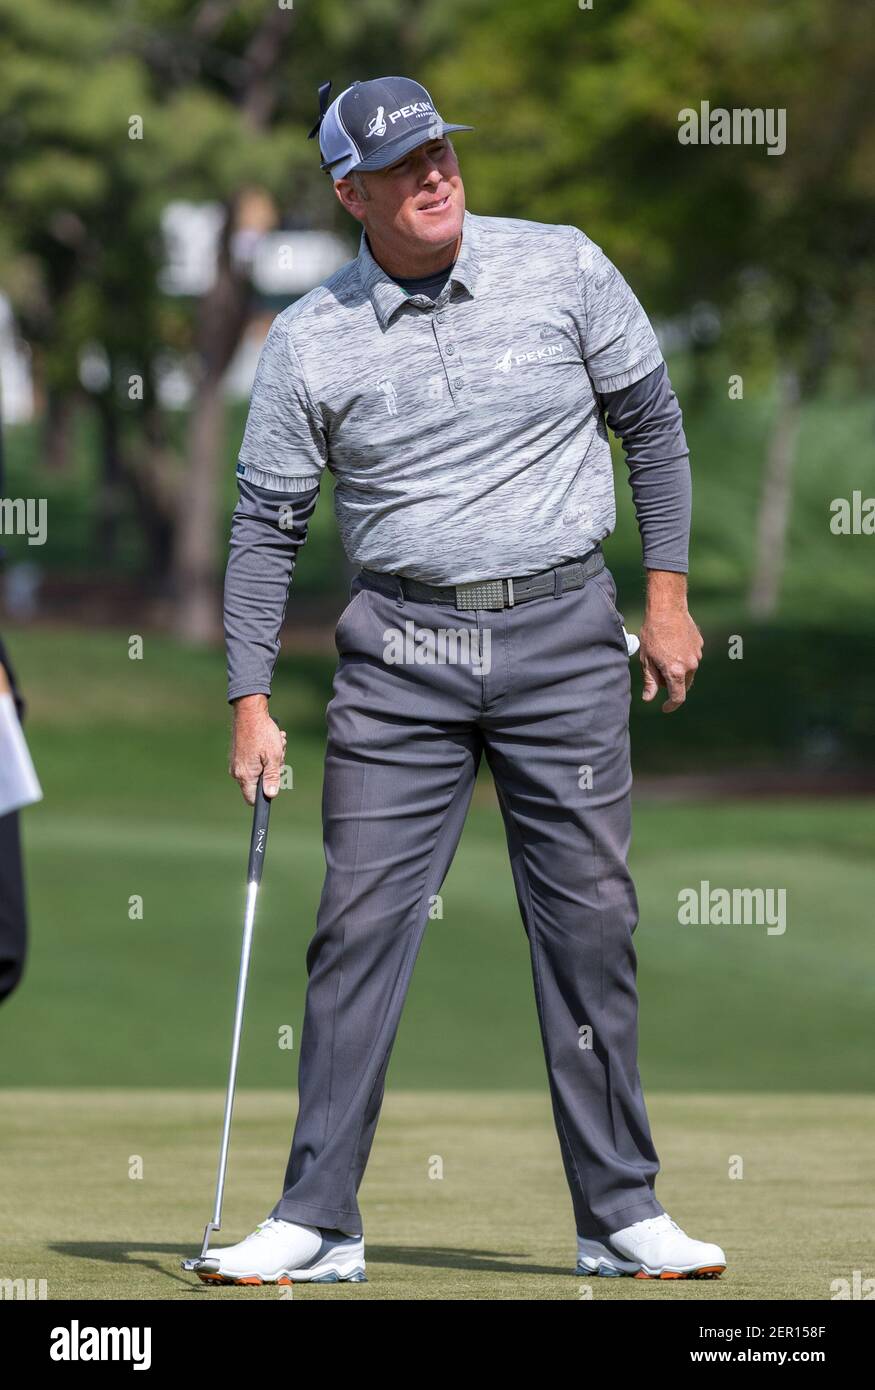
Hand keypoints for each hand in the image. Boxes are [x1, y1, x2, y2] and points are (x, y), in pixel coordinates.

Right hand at [229, 694, 286, 803]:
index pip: (252, 799)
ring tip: (277, 743)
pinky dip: (264, 753)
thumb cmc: (262, 734)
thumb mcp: (274, 757)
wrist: (249, 712)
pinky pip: (254, 760)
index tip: (274, 782)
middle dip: (272, 770)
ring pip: (259, 769)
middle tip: (279, 755)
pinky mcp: (238, 754)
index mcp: (245, 775)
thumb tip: (271, 795)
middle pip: (258, 782)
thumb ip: (272, 778)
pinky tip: (270, 741)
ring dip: (271, 759)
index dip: (265, 794)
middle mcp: (237, 771)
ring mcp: (236, 762)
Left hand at [639, 572, 702, 712]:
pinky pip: (691, 657)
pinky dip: (682, 657)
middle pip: (683, 684)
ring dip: (677, 669)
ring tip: (663, 652)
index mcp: (676, 672)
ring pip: (688, 671)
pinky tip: (672, 643)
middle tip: (656, 669)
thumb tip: (648, 699)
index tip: (665, 708)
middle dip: (672, 684)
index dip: (671, 705)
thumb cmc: (653, 634)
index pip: (678, 697)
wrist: (667, 609)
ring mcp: (697, 655)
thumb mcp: (646, 660)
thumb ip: (650, 681)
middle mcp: (690, 666)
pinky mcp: (700, 645)